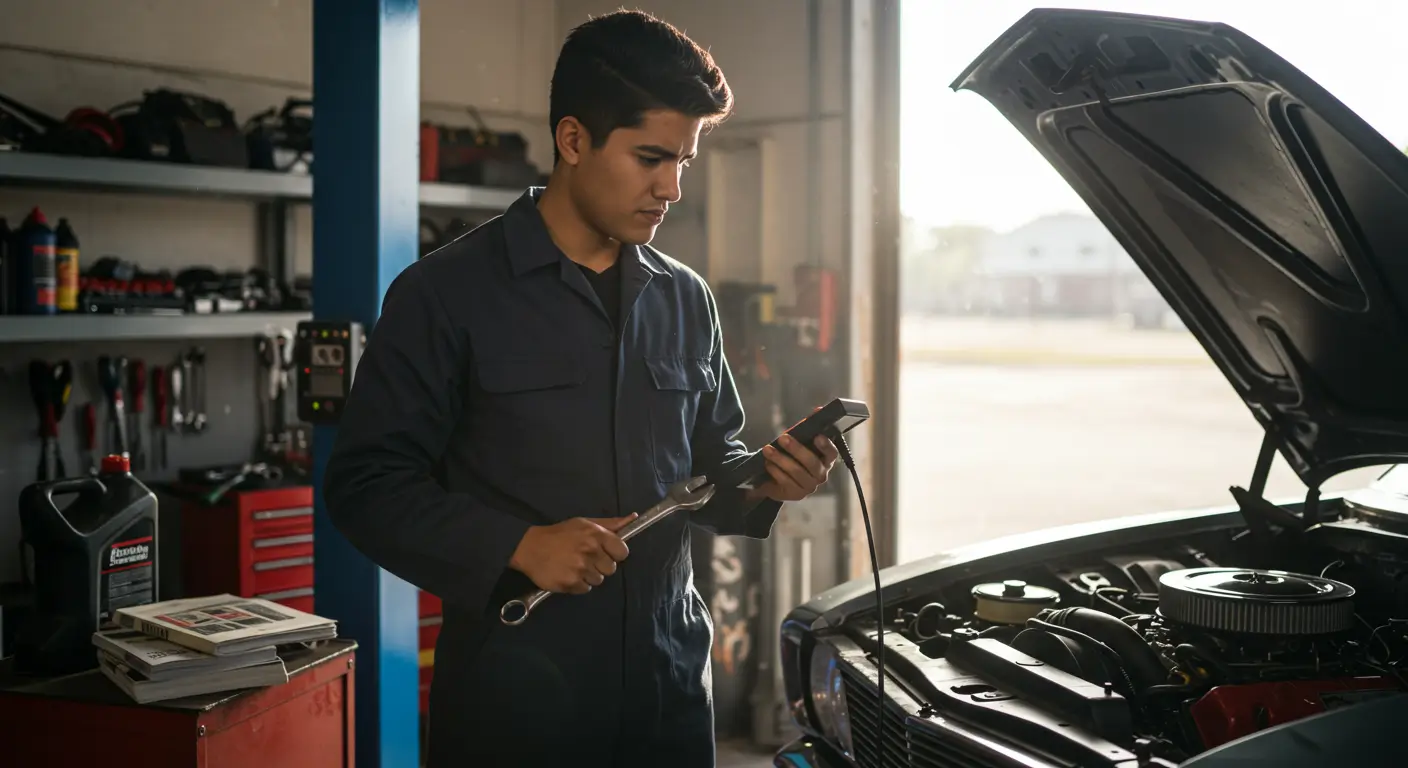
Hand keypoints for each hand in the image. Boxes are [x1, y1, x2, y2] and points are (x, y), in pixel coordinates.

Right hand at [509, 514, 635, 593]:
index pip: (623, 552)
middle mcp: (591, 552)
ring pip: (598, 580)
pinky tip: (567, 573)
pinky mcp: (571, 584)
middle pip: (611, 569)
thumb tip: (633, 517)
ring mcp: (581, 569)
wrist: (530, 547)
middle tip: (585, 558)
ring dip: (589, 575)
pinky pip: (585, 589)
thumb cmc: (560, 534)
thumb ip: (610, 524)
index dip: (615, 554)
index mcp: (596, 535)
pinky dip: (578, 584)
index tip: (606, 553)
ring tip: (574, 565)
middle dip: (600, 565)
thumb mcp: (584, 523)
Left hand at [747, 432, 838, 502]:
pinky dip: (775, 471)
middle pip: (812, 463)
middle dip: (796, 449)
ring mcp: (809, 486)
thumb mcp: (800, 441)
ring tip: (767, 450)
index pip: (832, 453)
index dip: (826, 445)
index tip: (817, 436)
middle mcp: (821, 475)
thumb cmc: (792, 455)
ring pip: (796, 472)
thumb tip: (819, 410)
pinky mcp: (796, 494)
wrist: (776, 479)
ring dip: (780, 459)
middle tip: (782, 437)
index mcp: (826, 460)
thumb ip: (809, 427)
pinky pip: (786, 482)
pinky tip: (768, 463)